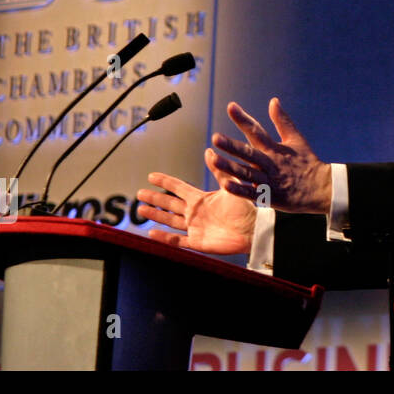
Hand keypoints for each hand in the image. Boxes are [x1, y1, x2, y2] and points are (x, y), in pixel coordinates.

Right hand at [136, 160, 255, 254]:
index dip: (165, 182)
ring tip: (141, 210)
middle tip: (139, 193)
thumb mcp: (231, 185)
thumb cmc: (246, 207)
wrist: (254, 229)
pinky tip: (151, 233)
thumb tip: (209, 151)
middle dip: (155, 198)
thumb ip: (218, 170)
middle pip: (170, 204)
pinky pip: (177, 241)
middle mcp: (196, 212)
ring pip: (170, 221)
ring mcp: (195, 227)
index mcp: (202, 198)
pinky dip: (164, 238)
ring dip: (155, 215)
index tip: (151, 175)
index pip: (178, 188)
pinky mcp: (198, 242)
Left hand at [209, 97, 332, 215]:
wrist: (321, 188)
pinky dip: (239, 189)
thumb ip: (282, 121)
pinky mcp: (269, 196)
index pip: (257, 131)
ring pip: (246, 173)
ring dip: (230, 167)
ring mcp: (269, 180)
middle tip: (216, 138)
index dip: (243, 119)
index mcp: (275, 149)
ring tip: (213, 160)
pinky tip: (225, 184)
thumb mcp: (296, 139)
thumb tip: (273, 100)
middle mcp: (270, 163)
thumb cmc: (307, 162)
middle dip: (232, 146)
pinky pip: (251, 193)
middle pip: (249, 153)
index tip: (230, 106)